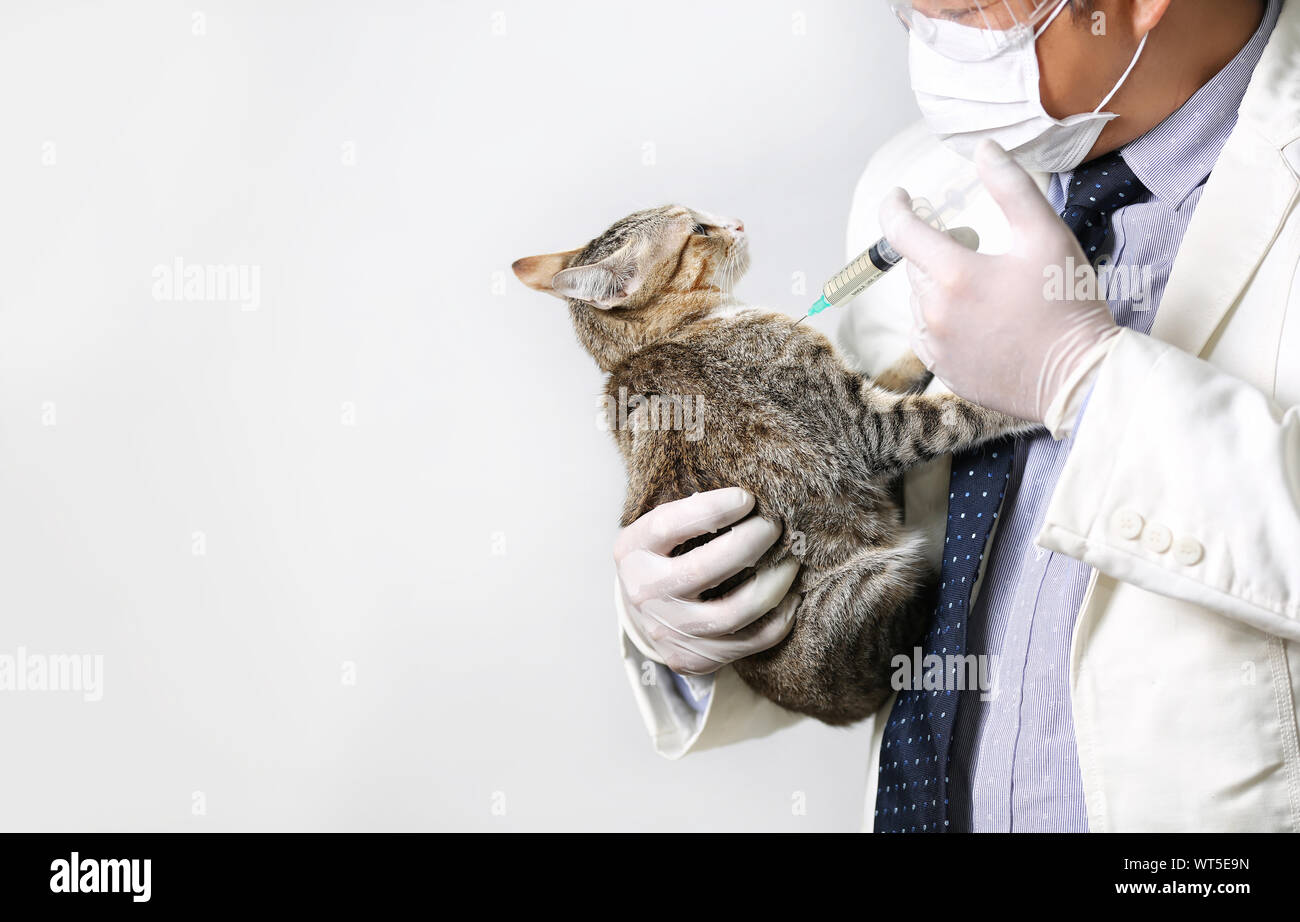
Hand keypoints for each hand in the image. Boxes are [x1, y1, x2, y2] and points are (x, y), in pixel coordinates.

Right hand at [613, 487, 799, 675]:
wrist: (643, 614)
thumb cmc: (664, 557)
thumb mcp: (660, 531)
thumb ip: (692, 514)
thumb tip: (750, 500)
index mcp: (633, 551)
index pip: (669, 526)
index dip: (711, 510)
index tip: (747, 499)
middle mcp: (645, 593)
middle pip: (704, 569)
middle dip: (750, 543)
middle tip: (774, 526)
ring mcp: (667, 631)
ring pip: (734, 612)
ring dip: (773, 583)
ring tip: (791, 562)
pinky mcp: (692, 658)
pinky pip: (749, 641)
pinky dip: (779, 618)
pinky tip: (789, 596)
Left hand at [879, 139, 1120, 428]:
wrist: (1080, 376)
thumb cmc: (1067, 302)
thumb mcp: (1046, 235)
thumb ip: (1011, 188)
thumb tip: (984, 149)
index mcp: (955, 276)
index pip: (902, 232)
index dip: (895, 207)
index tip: (900, 195)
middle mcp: (935, 313)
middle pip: (918, 267)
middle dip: (941, 251)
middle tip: (978, 249)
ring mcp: (937, 347)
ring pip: (922, 301)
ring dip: (941, 287)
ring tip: (987, 290)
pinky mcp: (945, 372)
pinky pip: (928, 335)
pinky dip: (943, 320)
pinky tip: (979, 320)